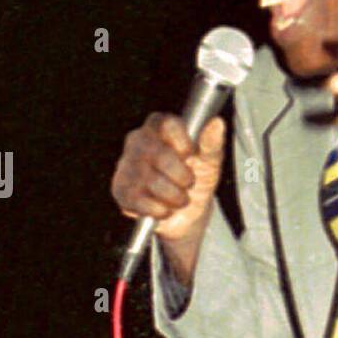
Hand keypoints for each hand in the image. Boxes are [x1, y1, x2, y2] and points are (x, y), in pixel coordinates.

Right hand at [110, 112, 225, 244]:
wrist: (188, 213)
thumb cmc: (197, 178)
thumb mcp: (211, 161)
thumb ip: (212, 143)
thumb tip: (217, 124)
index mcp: (160, 127)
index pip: (167, 124)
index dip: (182, 142)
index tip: (191, 155)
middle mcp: (139, 141)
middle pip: (160, 155)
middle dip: (182, 176)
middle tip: (188, 183)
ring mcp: (126, 165)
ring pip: (151, 181)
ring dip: (174, 197)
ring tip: (178, 198)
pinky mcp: (120, 190)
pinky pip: (140, 201)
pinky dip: (160, 210)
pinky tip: (164, 208)